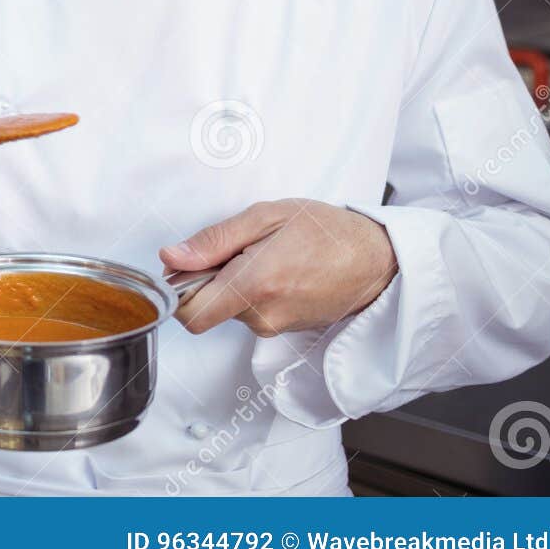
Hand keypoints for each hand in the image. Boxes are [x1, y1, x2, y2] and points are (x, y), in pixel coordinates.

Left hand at [160, 199, 397, 336]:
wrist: (377, 259)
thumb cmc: (325, 231)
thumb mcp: (265, 217)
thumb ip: (213, 240)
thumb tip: (171, 258)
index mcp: (254, 285)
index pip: (190, 314)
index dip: (178, 291)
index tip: (187, 267)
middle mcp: (262, 316)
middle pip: (207, 309)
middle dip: (208, 281)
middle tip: (237, 251)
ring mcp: (274, 328)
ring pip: (229, 310)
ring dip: (234, 285)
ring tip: (265, 257)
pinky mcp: (284, 331)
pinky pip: (250, 313)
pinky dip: (252, 293)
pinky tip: (276, 272)